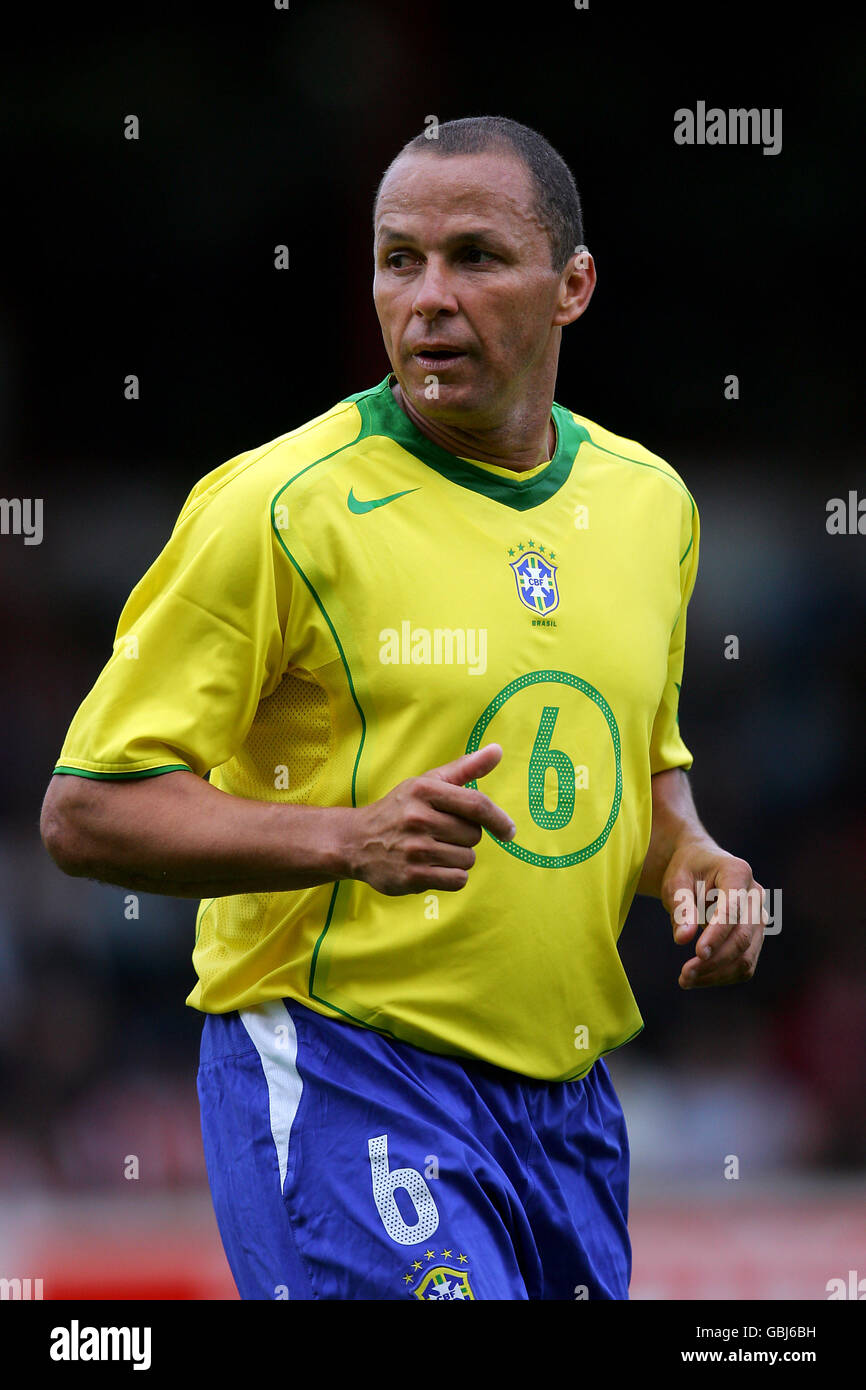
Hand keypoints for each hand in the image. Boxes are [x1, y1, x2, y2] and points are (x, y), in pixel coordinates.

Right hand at [348, 743, 515, 895]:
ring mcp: (414, 849)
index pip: (477, 804)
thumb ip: (465, 768)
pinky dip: (452, 876)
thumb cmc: (400, 809)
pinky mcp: (412, 876)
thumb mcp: (427, 783)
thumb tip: (497, 750)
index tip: (509, 831)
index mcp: (424, 790)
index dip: (499, 819)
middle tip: (441, 833)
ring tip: (433, 850)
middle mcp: (418, 818)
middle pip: (474, 836)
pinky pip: (457, 880)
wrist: (356, 841)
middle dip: (465, 837)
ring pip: (467, 859)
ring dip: (458, 858)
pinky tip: (433, 867)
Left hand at [661, 841, 766, 988]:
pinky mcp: (755, 935)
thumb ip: (681, 908)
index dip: (717, 934)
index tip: (697, 954)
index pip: (732, 910)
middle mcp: (755, 895)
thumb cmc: (686, 871)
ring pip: (747, 956)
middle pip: (742, 937)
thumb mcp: (676, 882)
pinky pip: (745, 963)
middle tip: (684, 975)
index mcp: (737, 873)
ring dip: (718, 973)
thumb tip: (682, 939)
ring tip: (686, 980)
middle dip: (715, 960)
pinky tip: (699, 978)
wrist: (699, 867)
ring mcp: (759, 917)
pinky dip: (724, 975)